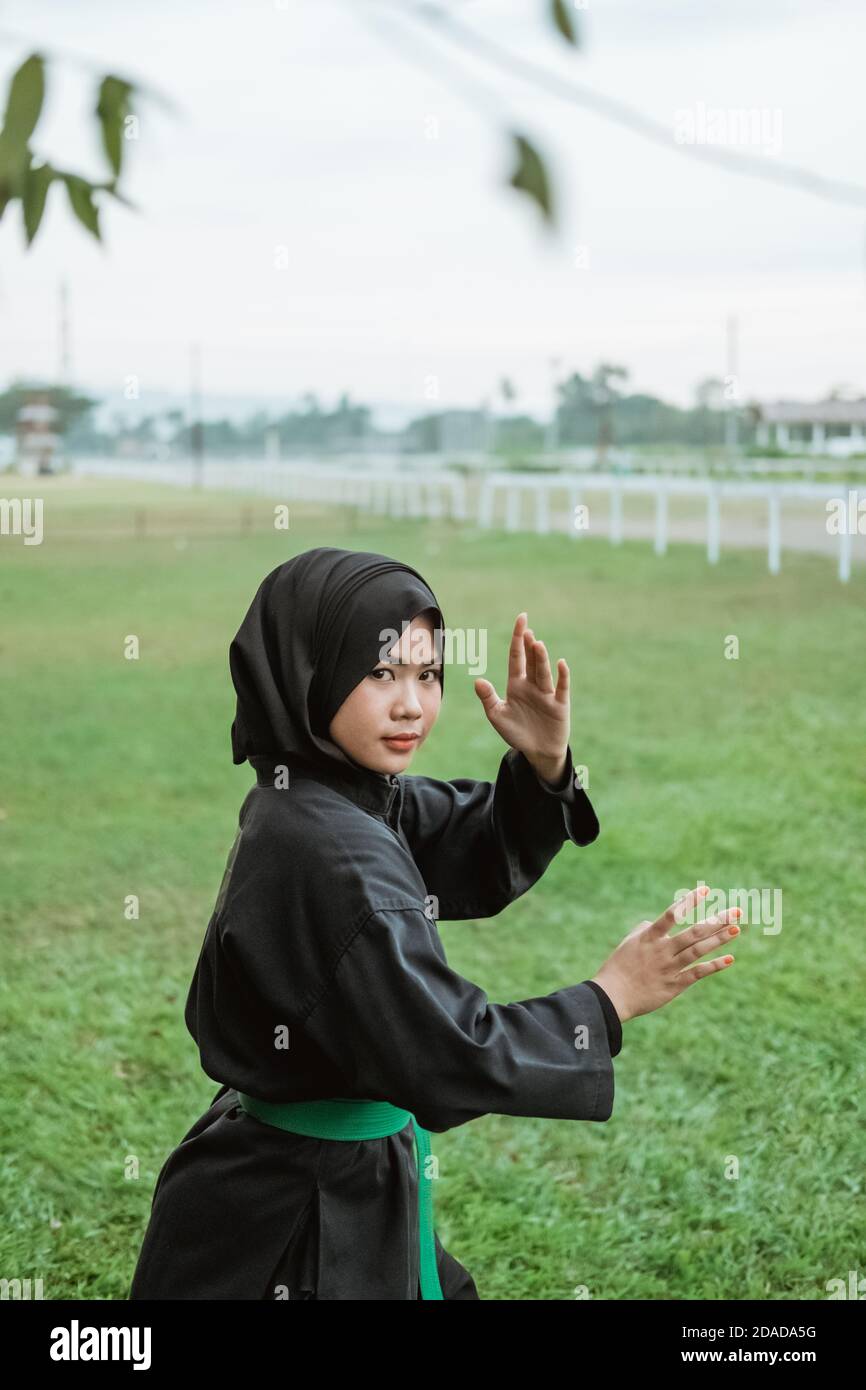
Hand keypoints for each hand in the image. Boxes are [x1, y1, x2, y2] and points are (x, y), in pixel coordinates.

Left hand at [474, 612, 569, 779]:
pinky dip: (562, 676)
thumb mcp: (497, 716)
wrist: (537, 752)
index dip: (518, 639)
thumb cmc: (516, 732)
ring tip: (537, 644)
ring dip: (540, 659)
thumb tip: (478, 680)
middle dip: (529, 646)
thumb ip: (488, 698)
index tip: (521, 620)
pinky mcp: (560, 705)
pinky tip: (561, 663)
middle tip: (527, 630)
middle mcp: (532, 685)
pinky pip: (561, 688)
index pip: (516, 657)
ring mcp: (547, 694)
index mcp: (516, 684)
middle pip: (530, 661)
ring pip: (543, 672)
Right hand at [591, 885, 739, 1022]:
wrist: (612, 996)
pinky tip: (729, 959)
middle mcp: (662, 950)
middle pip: (694, 932)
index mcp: (650, 937)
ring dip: (719, 939)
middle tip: (737, 912)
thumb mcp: (628, 942)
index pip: (672, 914)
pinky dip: (714, 966)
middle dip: (717, 921)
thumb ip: (644, 929)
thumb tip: (654, 922)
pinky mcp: (674, 985)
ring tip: (737, 929)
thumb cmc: (618, 967)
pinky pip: (697, 973)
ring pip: (699, 950)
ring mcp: (669, 968)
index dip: (689, 901)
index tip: (705, 891)